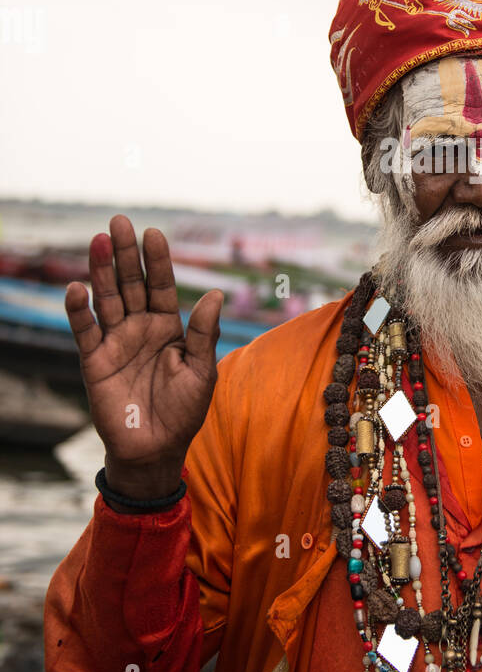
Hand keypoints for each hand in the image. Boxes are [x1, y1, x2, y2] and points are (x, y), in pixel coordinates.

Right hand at [64, 215, 222, 499]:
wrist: (156, 450)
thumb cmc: (184, 411)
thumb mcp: (202, 371)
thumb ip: (204, 333)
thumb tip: (216, 294)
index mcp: (168, 327)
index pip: (161, 285)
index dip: (157, 260)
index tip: (153, 233)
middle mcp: (140, 328)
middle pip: (131, 283)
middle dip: (124, 254)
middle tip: (118, 222)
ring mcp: (116, 342)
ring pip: (107, 299)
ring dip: (100, 271)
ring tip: (97, 242)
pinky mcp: (94, 362)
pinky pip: (85, 331)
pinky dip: (79, 310)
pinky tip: (77, 288)